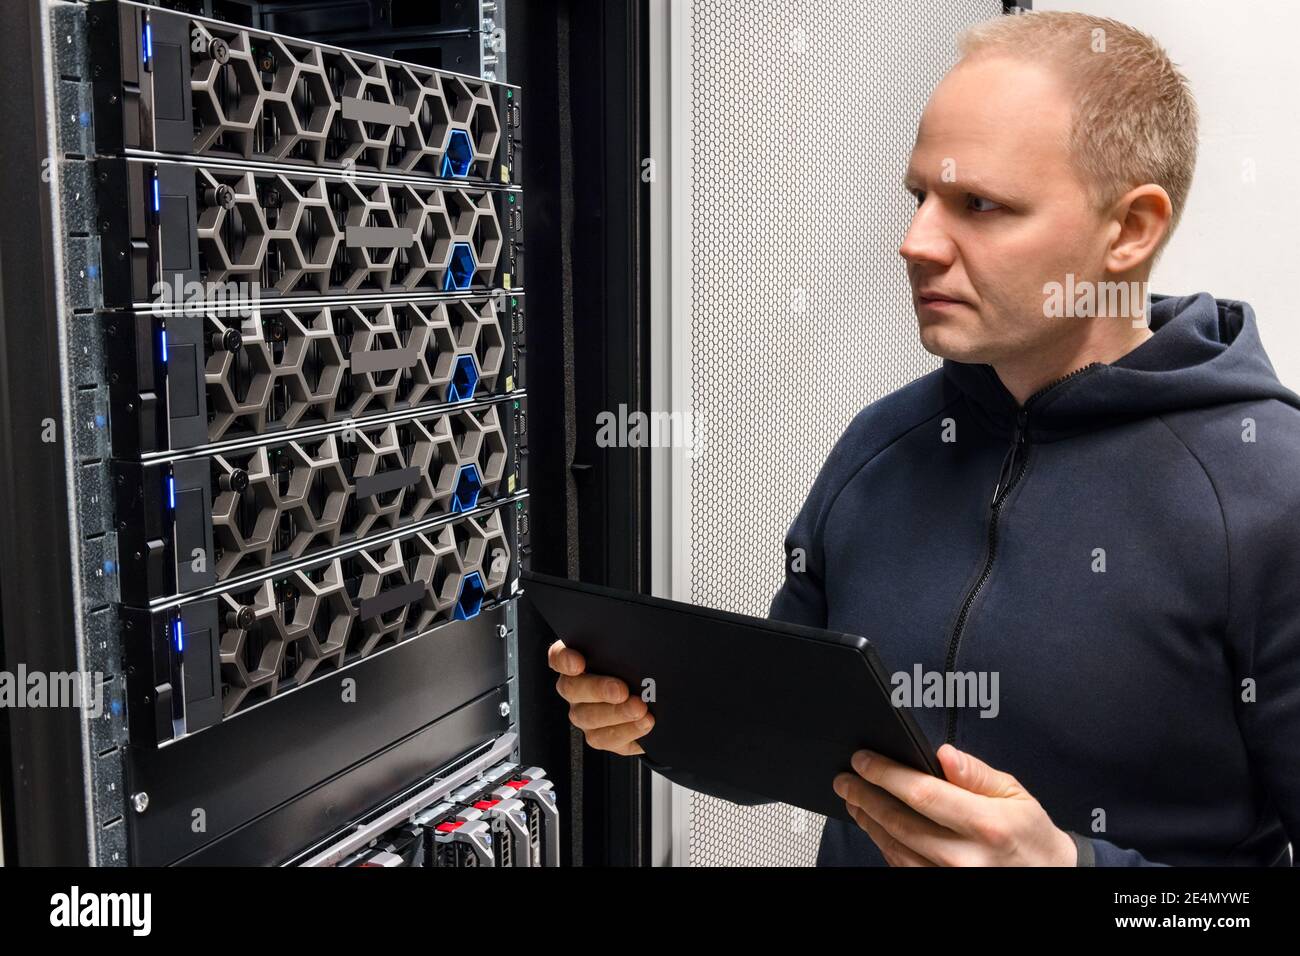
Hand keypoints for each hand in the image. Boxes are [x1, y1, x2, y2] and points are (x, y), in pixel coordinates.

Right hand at [548, 639, 654, 755]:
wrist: (656, 701)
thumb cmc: (641, 673)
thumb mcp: (633, 656)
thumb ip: (625, 651)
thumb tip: (635, 651)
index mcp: (578, 663)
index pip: (559, 656)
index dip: (564, 659)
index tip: (577, 662)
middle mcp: (576, 690)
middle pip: (572, 689)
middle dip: (597, 690)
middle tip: (621, 691)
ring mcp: (585, 715)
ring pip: (588, 717)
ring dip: (616, 714)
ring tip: (639, 709)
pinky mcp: (600, 736)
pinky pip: (605, 738)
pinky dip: (627, 731)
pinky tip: (643, 723)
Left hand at [832, 743, 1076, 865]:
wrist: (1052, 878)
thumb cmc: (1032, 837)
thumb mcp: (1017, 796)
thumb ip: (977, 774)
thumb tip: (943, 754)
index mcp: (987, 824)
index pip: (922, 793)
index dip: (885, 774)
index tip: (862, 760)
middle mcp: (966, 857)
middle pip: (900, 822)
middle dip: (865, 796)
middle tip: (845, 779)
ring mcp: (951, 879)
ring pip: (895, 848)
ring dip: (868, 821)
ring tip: (854, 799)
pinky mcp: (942, 889)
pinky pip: (904, 867)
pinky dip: (884, 845)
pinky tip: (875, 827)